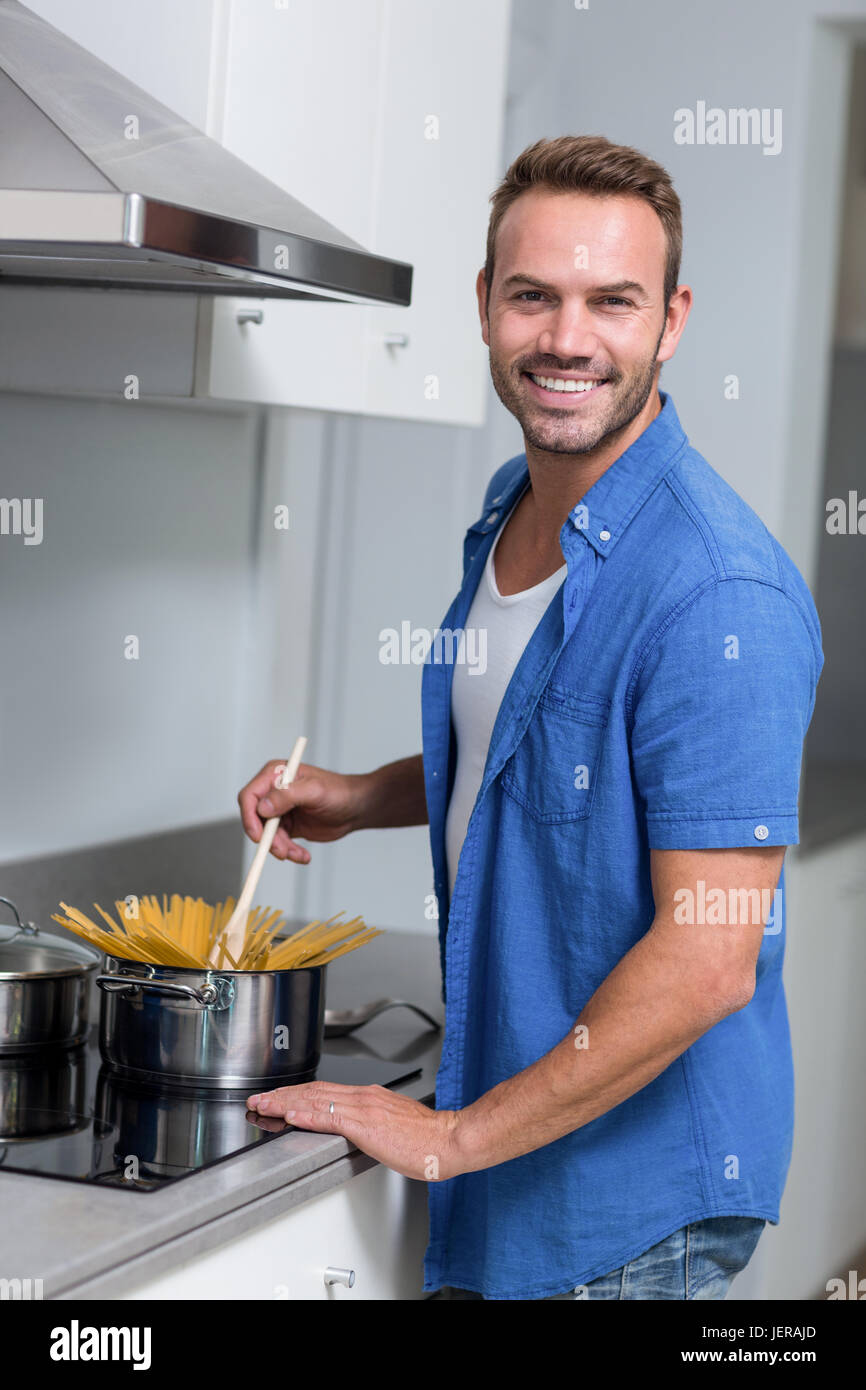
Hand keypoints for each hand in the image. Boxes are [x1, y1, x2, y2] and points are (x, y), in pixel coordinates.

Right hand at [237, 760, 370, 862]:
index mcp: (275, 775)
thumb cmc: (339, 792)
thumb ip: (287, 796)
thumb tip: (262, 808)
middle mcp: (273, 792)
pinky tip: (303, 856)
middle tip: (282, 851)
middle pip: (255, 819)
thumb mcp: (314, 790)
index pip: (249, 796)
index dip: (249, 817)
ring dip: (280, 848)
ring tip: (298, 854)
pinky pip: (279, 843)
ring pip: (267, 835)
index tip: (258, 836)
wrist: (355, 808)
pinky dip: (289, 852)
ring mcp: (280, 810)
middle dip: (267, 838)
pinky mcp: (287, 826)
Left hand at [246, 1081, 462, 1181]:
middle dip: (282, 1094)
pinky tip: (291, 1114)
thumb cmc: (427, 1138)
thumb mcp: (393, 1124)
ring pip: (315, 1100)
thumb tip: (357, 1129)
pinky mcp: (366, 1125)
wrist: (448, 1139)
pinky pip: (329, 1117)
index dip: (296, 1093)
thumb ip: (371, 1122)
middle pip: (314, 1091)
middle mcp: (363, 1096)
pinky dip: (307, 1114)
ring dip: (285, 1101)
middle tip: (259, 1098)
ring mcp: (363, 1108)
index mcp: (369, 1096)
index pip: (323, 1091)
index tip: (276, 1096)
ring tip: (264, 1104)